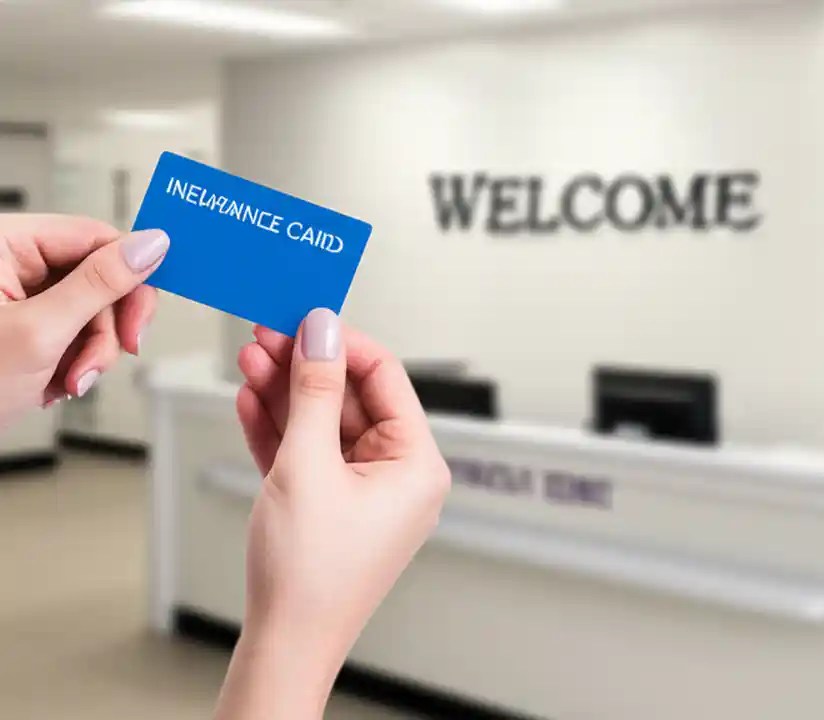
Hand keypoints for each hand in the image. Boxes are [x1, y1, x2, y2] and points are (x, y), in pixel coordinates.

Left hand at [0, 214, 167, 428]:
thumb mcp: (40, 333)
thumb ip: (100, 285)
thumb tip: (149, 245)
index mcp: (3, 243)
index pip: (94, 238)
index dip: (129, 278)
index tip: (141, 318)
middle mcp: (9, 261)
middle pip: (98, 278)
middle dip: (105, 329)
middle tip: (99, 363)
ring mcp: (16, 292)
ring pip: (91, 310)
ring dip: (89, 353)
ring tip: (67, 381)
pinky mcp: (22, 320)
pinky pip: (73, 330)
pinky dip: (73, 361)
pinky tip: (53, 381)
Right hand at [215, 309, 450, 719]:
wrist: (286, 642)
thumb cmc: (311, 574)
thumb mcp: (308, 464)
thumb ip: (315, 391)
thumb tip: (322, 333)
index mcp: (418, 464)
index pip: (386, 378)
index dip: (343, 342)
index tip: (304, 315)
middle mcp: (400, 474)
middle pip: (352, 396)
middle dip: (305, 364)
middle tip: (266, 332)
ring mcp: (365, 489)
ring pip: (326, 421)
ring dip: (287, 390)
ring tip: (250, 359)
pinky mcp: (332, 503)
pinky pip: (310, 450)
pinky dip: (281, 426)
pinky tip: (252, 397)